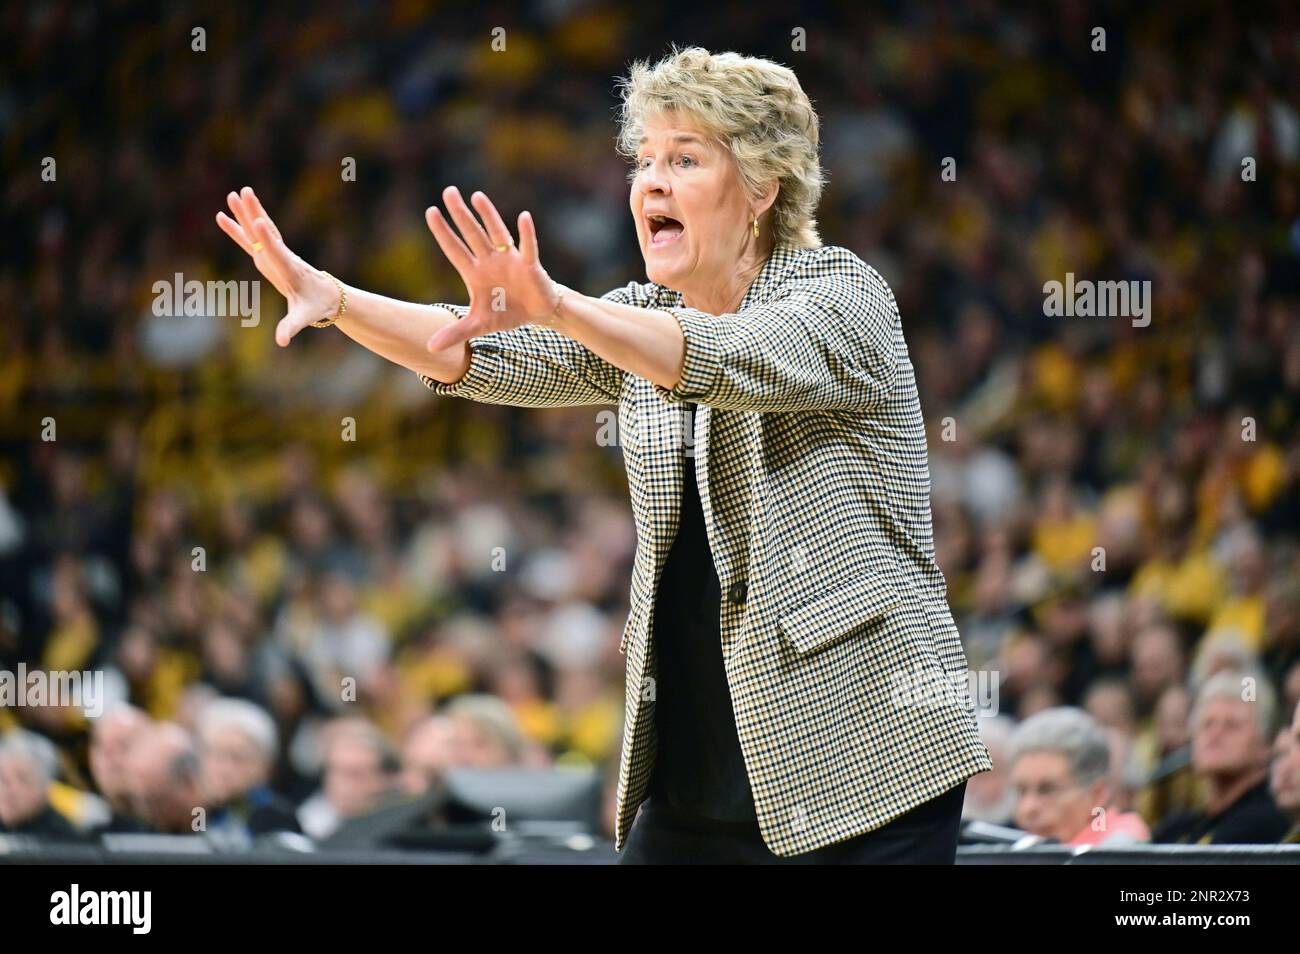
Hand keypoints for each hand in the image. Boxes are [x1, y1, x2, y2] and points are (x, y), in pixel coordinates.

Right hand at [215, 186, 340, 346]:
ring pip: (259, 230)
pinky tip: (223, 215)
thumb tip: (281, 342)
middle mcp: (282, 257)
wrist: (327, 295)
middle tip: (243, 193)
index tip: (259, 221)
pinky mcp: (269, 254)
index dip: (268, 238)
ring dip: (246, 212)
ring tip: (234, 193)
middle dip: (254, 213)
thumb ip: (291, 327)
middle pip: (265, 233)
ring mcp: (275, 254)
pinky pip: (253, 238)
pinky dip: (239, 227)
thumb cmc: (315, 306)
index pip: (278, 252)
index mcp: (289, 270)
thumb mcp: (304, 318)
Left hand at [423, 186, 556, 352]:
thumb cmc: (507, 313)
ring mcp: (509, 260)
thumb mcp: (479, 326)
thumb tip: (429, 349)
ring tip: (477, 196)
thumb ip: (455, 333)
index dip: (443, 232)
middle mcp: (490, 261)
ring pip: (496, 233)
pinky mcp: (529, 264)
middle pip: (472, 234)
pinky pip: (527, 246)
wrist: (538, 313)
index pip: (455, 249)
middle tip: (448, 191)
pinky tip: (523, 217)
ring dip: (488, 215)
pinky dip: (526, 233)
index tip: (431, 211)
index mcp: (475, 273)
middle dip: (460, 214)